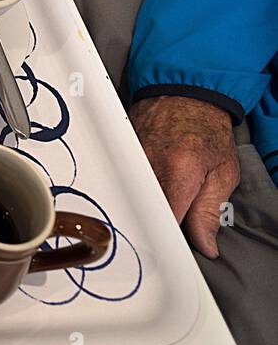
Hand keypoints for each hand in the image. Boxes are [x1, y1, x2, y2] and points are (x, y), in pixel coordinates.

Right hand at [129, 95, 238, 257]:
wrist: (186, 93)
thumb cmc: (208, 130)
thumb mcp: (223, 172)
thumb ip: (210, 212)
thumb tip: (205, 245)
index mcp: (180, 171)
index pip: (169, 221)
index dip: (171, 240)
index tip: (175, 251)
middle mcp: (150, 165)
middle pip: (145, 211)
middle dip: (156, 224)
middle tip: (166, 229)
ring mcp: (131, 158)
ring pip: (131, 197)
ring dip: (143, 205)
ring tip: (154, 202)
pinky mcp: (120, 153)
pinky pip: (124, 181)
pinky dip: (133, 189)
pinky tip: (140, 186)